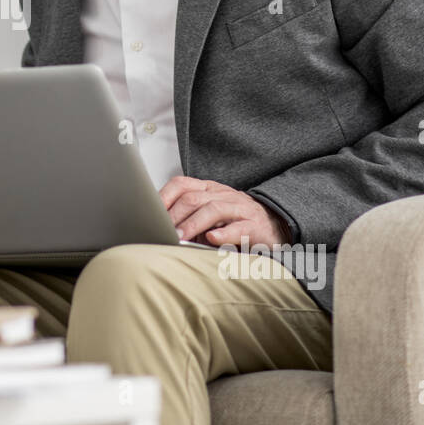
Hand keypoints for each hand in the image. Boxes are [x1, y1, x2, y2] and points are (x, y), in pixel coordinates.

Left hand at [159, 176, 290, 248]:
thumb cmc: (234, 222)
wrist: (275, 225)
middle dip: (174, 215)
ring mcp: (239, 208)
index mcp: (208, 189)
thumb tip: (156, 229)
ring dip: (193, 224)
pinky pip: (238, 227)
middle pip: (193, 198)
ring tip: (180, 237)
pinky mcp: (255, 226)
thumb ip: (186, 219)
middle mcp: (222, 194)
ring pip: (213, 209)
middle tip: (161, 232)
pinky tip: (212, 239)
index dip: (163, 198)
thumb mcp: (207, 217)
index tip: (148, 214)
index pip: (181, 185)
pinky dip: (224, 233)